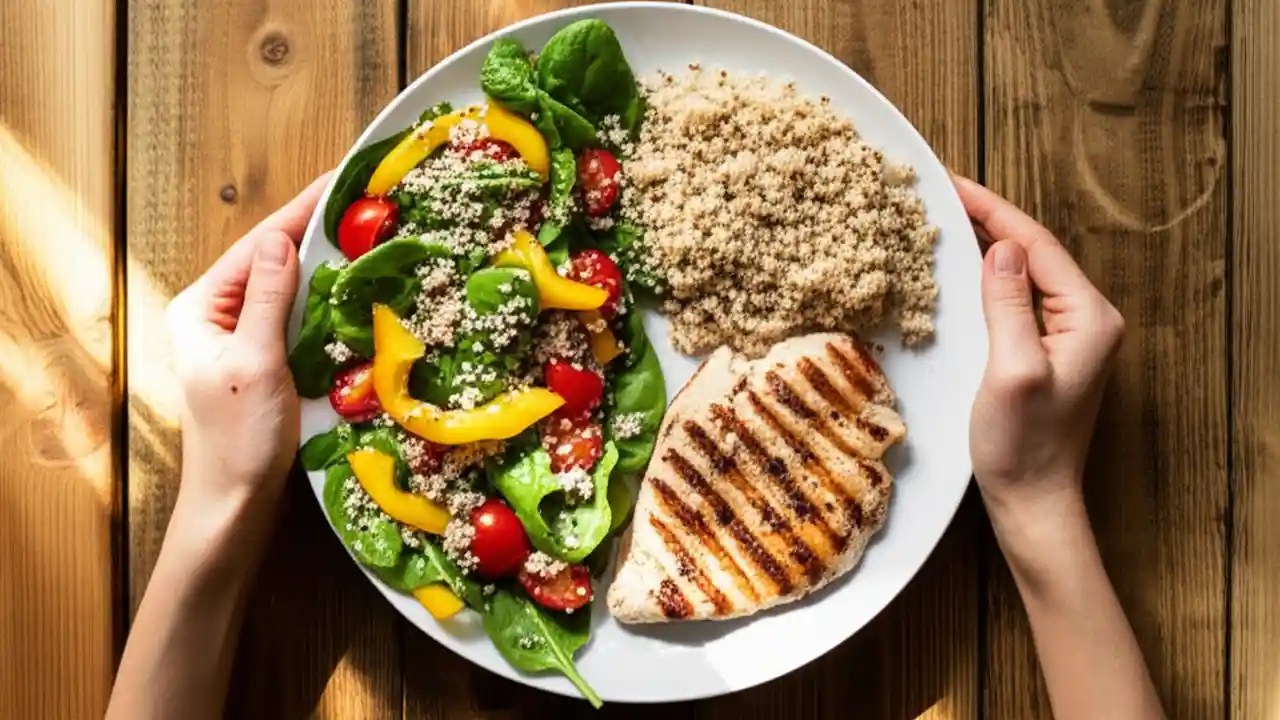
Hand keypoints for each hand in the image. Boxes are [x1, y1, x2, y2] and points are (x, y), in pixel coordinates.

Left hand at [166, 176, 327, 516]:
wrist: (236, 501)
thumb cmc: (238, 438)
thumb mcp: (255, 362)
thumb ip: (266, 299)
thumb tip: (279, 239)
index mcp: (200, 308)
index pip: (255, 247)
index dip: (297, 213)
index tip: (337, 182)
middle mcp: (216, 315)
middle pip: (270, 260)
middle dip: (313, 231)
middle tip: (361, 203)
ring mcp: (240, 338)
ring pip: (286, 287)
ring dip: (321, 264)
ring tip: (362, 234)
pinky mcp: (264, 359)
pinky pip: (295, 315)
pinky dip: (323, 299)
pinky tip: (350, 286)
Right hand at [955, 175, 1124, 523]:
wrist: (1034, 502)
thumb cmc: (1022, 446)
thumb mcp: (1012, 371)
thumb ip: (1008, 305)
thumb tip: (999, 249)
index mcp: (1089, 317)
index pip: (1036, 245)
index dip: (992, 210)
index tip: (952, 183)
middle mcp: (1089, 320)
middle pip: (1034, 252)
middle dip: (989, 219)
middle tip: (942, 193)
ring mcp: (1072, 336)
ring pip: (1025, 273)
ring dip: (988, 245)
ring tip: (947, 219)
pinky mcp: (1050, 351)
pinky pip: (1019, 299)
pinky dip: (988, 277)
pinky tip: (963, 269)